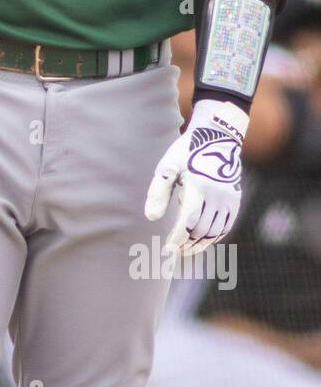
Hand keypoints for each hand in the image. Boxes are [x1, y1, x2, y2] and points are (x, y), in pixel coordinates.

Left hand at [145, 98, 246, 257]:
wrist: (219, 136)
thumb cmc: (188, 150)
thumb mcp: (168, 166)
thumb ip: (158, 192)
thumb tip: (151, 218)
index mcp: (198, 188)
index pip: (187, 223)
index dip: (177, 239)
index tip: (167, 249)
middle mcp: (216, 196)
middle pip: (201, 230)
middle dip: (187, 244)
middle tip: (175, 251)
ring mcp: (228, 198)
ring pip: (215, 231)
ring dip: (201, 244)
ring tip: (187, 250)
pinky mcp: (235, 199)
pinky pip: (227, 225)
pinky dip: (216, 236)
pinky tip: (204, 241)